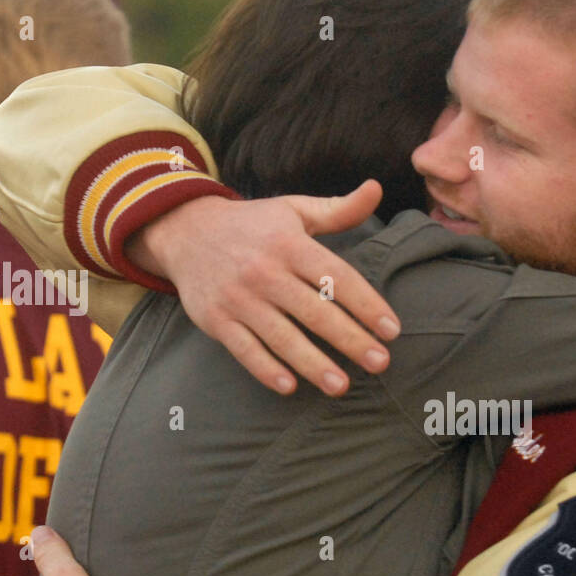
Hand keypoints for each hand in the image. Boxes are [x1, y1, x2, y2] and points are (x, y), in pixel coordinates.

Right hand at [127, 180, 401, 395]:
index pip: (336, 277)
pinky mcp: (216, 319)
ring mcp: (239, 298)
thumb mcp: (294, 210)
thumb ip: (338, 209)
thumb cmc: (253, 225)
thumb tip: (376, 189)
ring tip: (341, 386)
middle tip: (380, 363)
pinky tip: (289, 386)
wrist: (184, 230)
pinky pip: (244, 349)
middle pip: (315, 311)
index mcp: (290, 244)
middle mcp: (265, 271)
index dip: (366, 304)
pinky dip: (265, 369)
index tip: (391, 329)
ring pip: (281, 336)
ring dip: (313, 364)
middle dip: (350, 340)